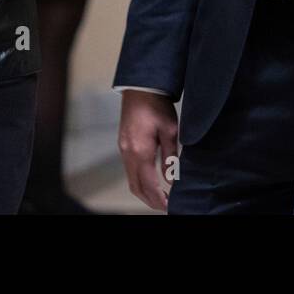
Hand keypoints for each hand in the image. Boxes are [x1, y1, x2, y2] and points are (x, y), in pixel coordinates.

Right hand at [118, 89, 178, 210]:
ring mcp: (123, 149)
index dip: (158, 199)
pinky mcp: (123, 144)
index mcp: (140, 151)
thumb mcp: (170, 130)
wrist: (141, 87)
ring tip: (159, 197)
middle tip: (164, 206)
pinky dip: (139, 180)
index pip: (148, 184)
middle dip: (149, 200)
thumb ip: (170, 156)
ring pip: (130, 179)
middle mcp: (128, 153)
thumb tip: (170, 178)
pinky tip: (150, 180)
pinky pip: (129, 169)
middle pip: (135, 186)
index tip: (168, 206)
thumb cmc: (157, 105)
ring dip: (143, 191)